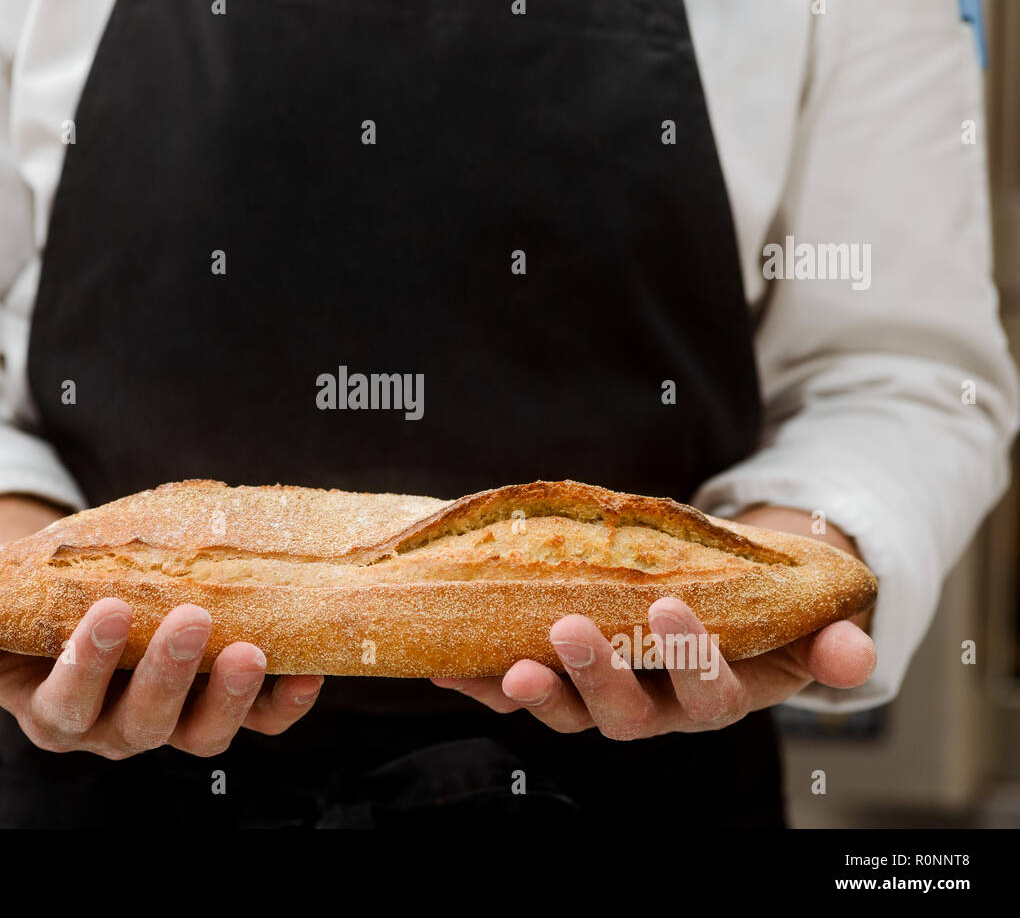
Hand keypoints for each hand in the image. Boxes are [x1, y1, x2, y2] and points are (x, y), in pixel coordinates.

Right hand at [0, 601, 322, 758]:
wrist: (82, 611)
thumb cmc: (35, 618)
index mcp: (57, 711)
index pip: (68, 701)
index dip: (86, 663)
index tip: (106, 610)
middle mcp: (117, 729)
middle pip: (144, 722)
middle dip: (167, 674)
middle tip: (189, 619)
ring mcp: (173, 724)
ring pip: (202, 734)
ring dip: (230, 697)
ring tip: (252, 650)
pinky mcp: (219, 712)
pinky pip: (260, 725)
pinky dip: (284, 704)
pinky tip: (307, 670)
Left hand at [430, 506, 876, 737]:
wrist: (708, 594)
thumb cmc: (755, 607)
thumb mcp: (800, 620)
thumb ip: (826, 639)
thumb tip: (856, 651)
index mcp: (715, 695)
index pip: (708, 695)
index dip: (690, 660)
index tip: (671, 609)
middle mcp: (655, 707)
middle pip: (625, 715)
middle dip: (598, 677)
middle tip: (572, 629)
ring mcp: (600, 697)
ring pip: (566, 712)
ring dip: (536, 693)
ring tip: (505, 667)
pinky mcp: (557, 680)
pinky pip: (517, 691)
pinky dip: (481, 681)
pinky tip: (453, 665)